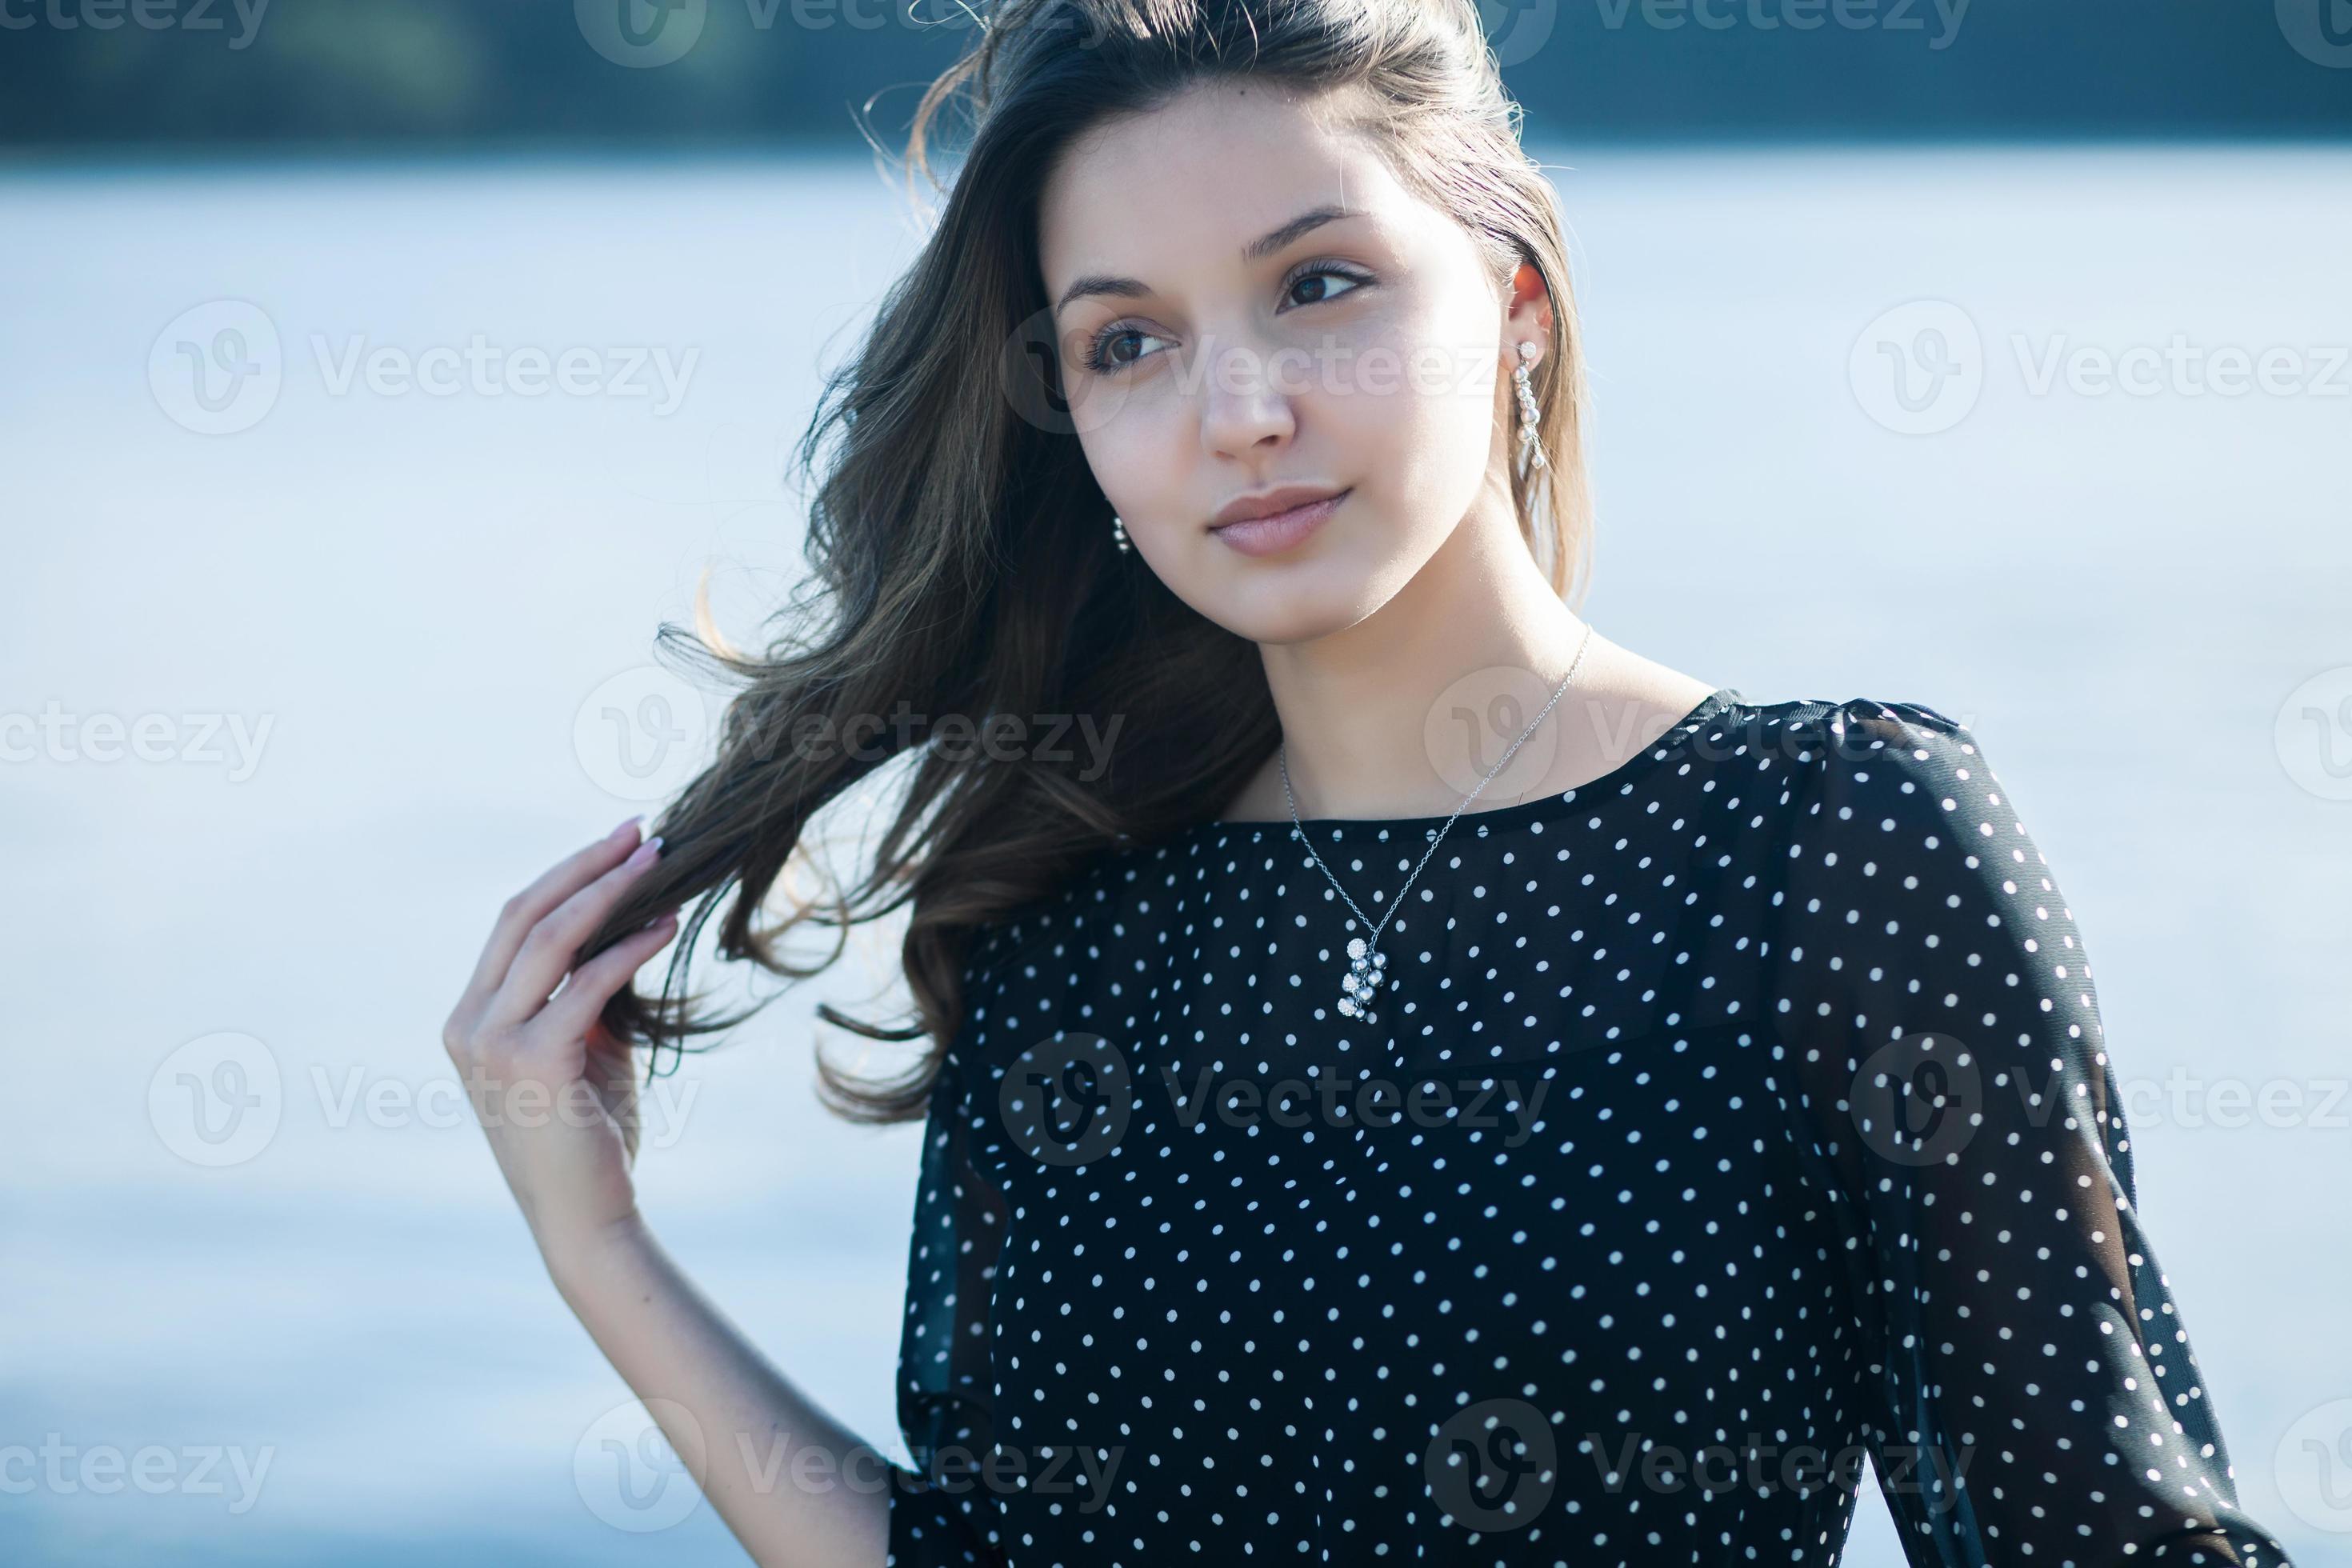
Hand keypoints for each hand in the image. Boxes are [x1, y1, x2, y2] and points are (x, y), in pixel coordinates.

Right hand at [442, 817, 679, 1268]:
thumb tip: (634, 925)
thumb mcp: (586, 1048)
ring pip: (550, 937)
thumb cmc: (589, 1136)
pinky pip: (587, 983)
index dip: (565, 875)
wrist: (587, 1216)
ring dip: (609, 890)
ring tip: (660, 859)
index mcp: (470, 1018)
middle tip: (642, 830)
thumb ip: (591, 992)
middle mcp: (468, 1024)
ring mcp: (491, 1043)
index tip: (617, 842)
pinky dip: (630, 946)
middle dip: (586, 864)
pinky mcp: (531, 1062)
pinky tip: (667, 925)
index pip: (513, 924)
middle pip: (524, 914)